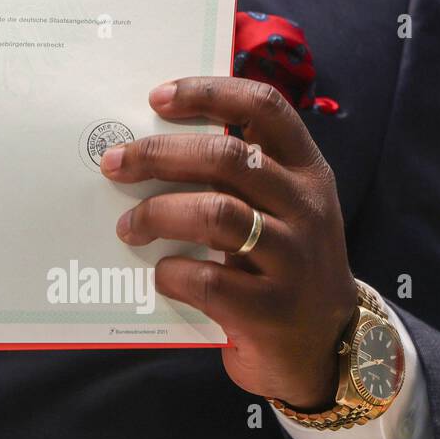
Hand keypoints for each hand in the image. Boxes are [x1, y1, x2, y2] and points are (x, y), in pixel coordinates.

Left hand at [101, 76, 358, 410]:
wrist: (325, 345)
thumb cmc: (280, 261)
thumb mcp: (276, 207)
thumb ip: (234, 176)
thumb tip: (145, 144)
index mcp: (306, 170)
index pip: (265, 108)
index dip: (207, 93)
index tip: (156, 97)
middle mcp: (307, 206)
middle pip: (228, 158)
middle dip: (159, 155)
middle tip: (114, 163)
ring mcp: (295, 258)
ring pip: (217, 214)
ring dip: (156, 214)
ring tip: (127, 227)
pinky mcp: (273, 309)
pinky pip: (207, 280)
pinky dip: (171, 272)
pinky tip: (161, 274)